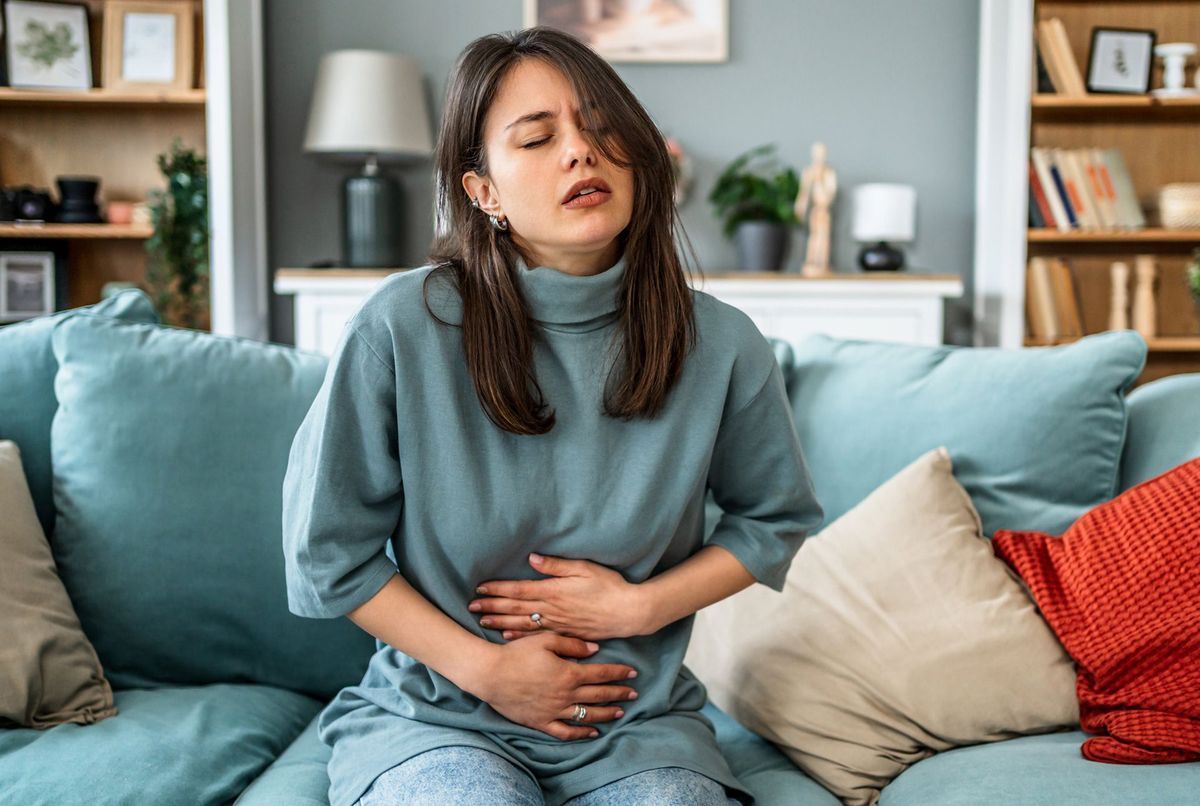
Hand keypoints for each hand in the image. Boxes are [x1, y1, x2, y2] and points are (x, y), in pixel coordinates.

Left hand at [470, 553, 649, 641]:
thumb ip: (557, 565)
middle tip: (470, 607)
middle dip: (492, 606)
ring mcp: (557, 624)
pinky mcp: (565, 633)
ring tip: (482, 621)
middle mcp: (551, 609)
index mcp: (553, 591)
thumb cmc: (610, 587)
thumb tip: (532, 559)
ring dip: (500, 622)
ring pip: (522, 624)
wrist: (629, 613)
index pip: (518, 590)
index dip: (498, 590)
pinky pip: (536, 636)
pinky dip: (519, 636)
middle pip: (515, 608)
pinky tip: (507, 637)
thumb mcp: (585, 568)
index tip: (480, 589)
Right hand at [472, 633, 639, 740]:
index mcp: (569, 673)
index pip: (601, 673)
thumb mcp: (545, 640)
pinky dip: (581, 733)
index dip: (618, 672)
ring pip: (587, 715)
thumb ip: (573, 644)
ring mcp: (554, 711)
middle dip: (619, 693)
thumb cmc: (517, 653)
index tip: (632, 672)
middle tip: (634, 693)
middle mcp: (565, 695)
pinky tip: (593, 732)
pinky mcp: (541, 722)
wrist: (491, 674)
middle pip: (599, 695)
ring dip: (606, 713)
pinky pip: (566, 732)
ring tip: (620, 712)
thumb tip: (595, 650)